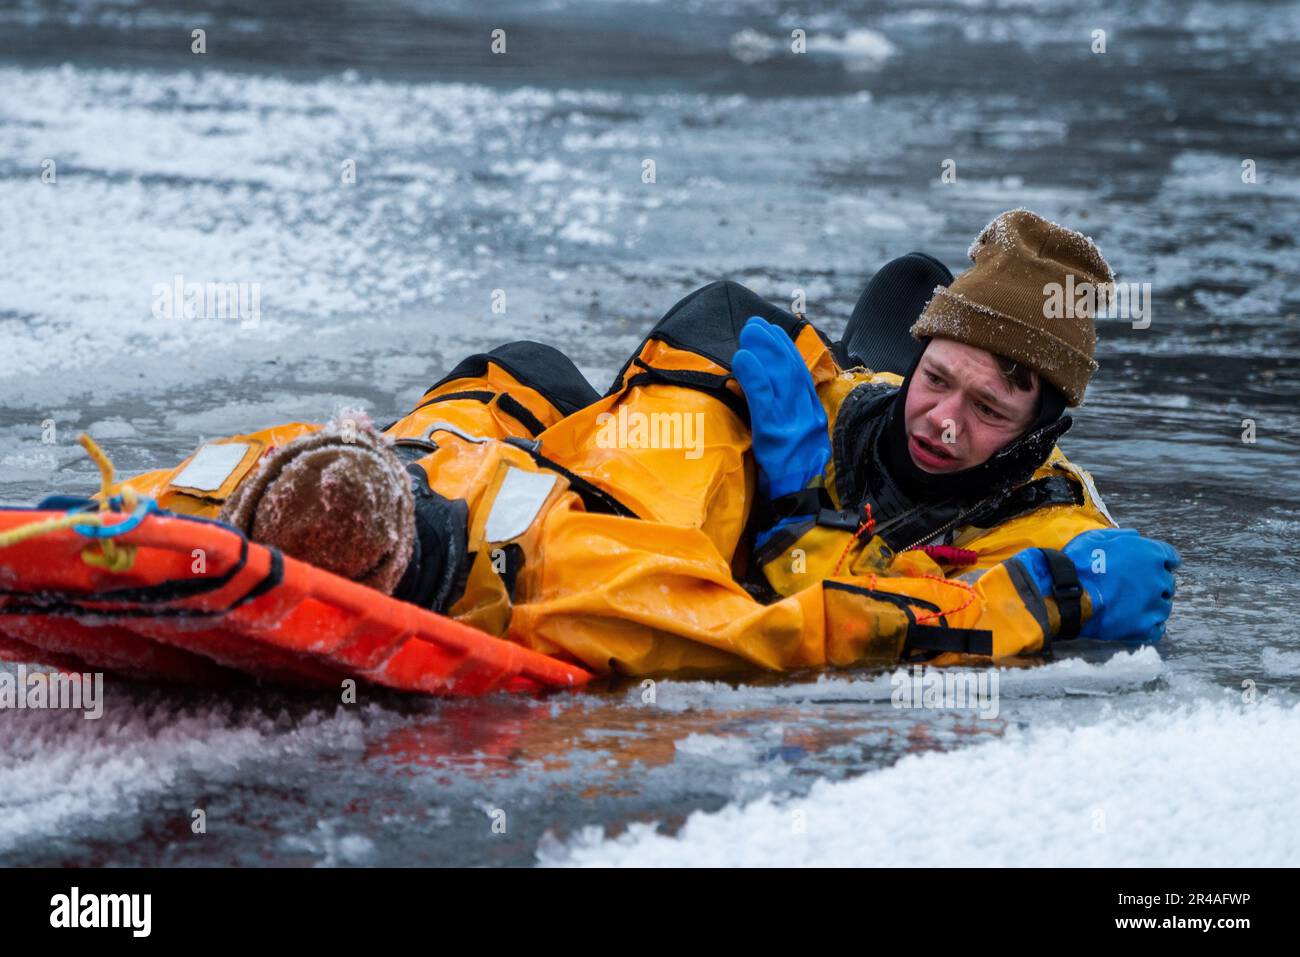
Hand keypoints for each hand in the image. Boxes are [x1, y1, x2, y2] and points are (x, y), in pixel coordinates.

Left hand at [732, 316, 830, 499]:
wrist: (799, 509)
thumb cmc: (792, 483)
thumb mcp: (794, 447)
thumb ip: (783, 421)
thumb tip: (761, 398)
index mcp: (814, 419)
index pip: (802, 378)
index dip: (788, 353)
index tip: (775, 334)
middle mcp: (808, 417)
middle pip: (792, 371)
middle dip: (774, 344)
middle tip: (756, 325)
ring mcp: (794, 425)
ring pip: (780, 379)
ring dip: (763, 351)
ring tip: (748, 332)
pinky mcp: (776, 435)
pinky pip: (764, 399)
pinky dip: (754, 375)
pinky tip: (743, 358)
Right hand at [1012, 528, 1180, 643]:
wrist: (1066, 592)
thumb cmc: (1080, 562)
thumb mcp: (1099, 536)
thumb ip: (1123, 537)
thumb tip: (1136, 537)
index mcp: (1151, 554)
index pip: (1171, 557)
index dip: (1160, 561)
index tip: (1153, 565)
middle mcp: (1158, 579)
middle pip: (1167, 583)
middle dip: (1154, 584)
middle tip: (1134, 586)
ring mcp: (1153, 605)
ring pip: (1164, 606)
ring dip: (1152, 605)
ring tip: (1131, 606)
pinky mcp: (1143, 627)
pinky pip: (1157, 629)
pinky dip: (1149, 626)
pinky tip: (1137, 623)